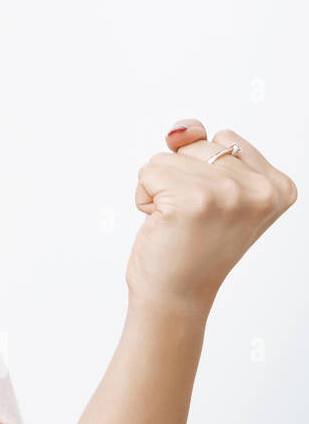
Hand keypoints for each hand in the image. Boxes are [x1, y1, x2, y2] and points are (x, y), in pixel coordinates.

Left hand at [127, 119, 296, 319]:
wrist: (176, 295)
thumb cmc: (191, 243)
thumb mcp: (212, 187)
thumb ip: (201, 145)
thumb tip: (182, 128)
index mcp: (279, 185)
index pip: (222, 138)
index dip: (203, 171)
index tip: (214, 210)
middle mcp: (261, 189)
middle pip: (196, 145)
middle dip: (180, 177)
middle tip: (193, 219)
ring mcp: (229, 193)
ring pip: (168, 157)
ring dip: (160, 188)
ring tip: (178, 223)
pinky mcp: (192, 200)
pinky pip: (148, 172)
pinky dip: (144, 197)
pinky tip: (162, 225)